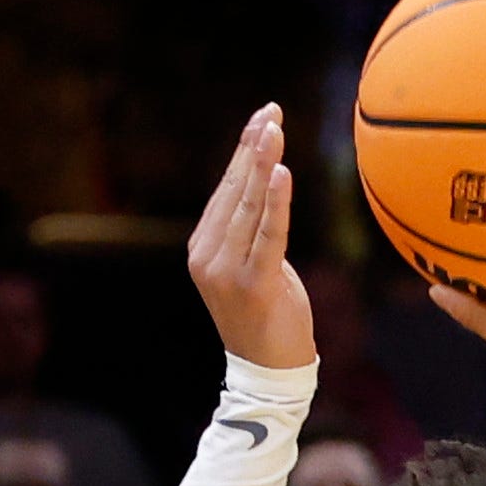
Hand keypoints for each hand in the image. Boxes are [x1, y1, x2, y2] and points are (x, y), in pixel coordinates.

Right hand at [189, 104, 314, 374]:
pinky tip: (282, 172)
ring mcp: (228, 272)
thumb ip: (250, 231)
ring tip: (275, 129)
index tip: (263, 117)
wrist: (269, 374)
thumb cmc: (268, 317)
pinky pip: (269, 234)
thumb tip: (264, 184)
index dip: (244, 151)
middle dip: (255, 148)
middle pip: (235, 192)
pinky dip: (276, 202)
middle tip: (271, 112)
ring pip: (250, 207)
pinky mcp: (254, 284)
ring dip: (264, 164)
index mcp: (203, 249)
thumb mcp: (252, 266)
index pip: (226, 191)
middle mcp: (208, 257)